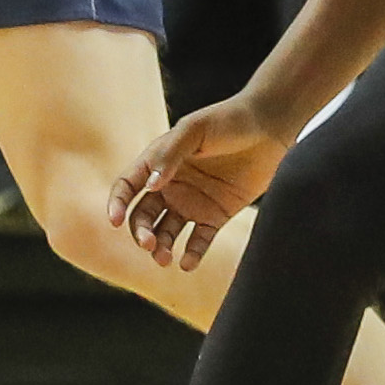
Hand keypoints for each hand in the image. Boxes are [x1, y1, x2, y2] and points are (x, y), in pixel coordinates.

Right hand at [109, 99, 290, 269]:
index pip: (128, 186)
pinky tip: (187, 264)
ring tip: (165, 258)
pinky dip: (191, 255)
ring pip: (166, 232)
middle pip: (143, 216)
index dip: (118, 203)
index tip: (115, 221)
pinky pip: (198, 241)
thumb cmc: (228, 120)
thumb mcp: (194, 130)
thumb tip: (150, 185)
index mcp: (158, 162)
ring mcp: (192, 202)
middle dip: (141, 232)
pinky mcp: (215, 216)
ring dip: (160, 247)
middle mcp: (170, 185)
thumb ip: (170, 155)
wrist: (269, 127)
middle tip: (149, 244)